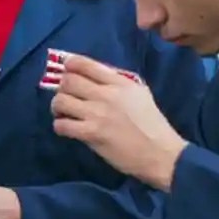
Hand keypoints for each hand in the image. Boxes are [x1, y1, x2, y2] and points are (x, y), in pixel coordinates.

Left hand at [51, 54, 187, 190]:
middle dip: (62, 88)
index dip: (70, 65)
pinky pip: (62, 124)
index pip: (85, 64)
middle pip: (68, 81)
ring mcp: (97, 114)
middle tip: (67, 97)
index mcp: (119, 82)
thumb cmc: (152, 124)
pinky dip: (60, 126)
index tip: (67, 71)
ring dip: (57, 107)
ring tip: (64, 113)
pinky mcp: (91, 133)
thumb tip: (93, 76)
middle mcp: (106, 94)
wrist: (161, 154)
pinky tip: (67, 129)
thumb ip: (118, 82)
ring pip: (60, 100)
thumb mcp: (140, 93)